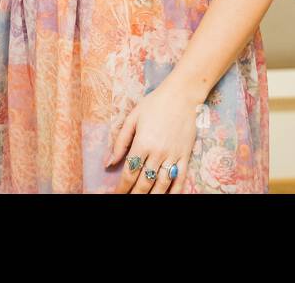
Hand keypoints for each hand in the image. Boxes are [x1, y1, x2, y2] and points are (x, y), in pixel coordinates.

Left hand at [106, 77, 199, 193]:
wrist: (182, 94)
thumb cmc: (155, 103)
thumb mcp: (133, 118)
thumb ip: (120, 141)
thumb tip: (108, 163)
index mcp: (142, 143)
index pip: (129, 173)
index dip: (121, 188)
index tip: (116, 195)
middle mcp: (158, 153)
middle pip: (144, 183)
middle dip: (134, 194)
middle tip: (126, 199)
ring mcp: (173, 156)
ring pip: (161, 185)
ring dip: (151, 196)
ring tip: (143, 200)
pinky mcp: (185, 155)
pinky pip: (180, 179)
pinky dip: (174, 192)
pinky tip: (167, 197)